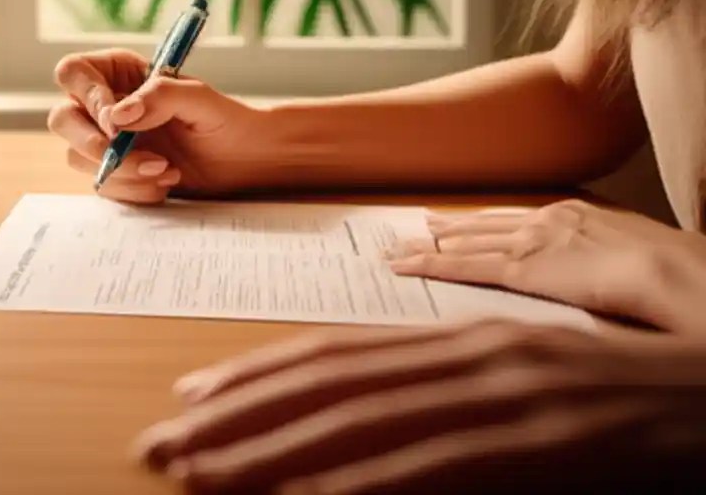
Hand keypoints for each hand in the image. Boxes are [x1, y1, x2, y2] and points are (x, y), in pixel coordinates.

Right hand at [48, 49, 272, 203]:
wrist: (245, 161)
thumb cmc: (227, 120)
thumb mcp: (201, 99)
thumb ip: (162, 96)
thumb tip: (119, 115)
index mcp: (120, 73)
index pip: (74, 73)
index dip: (87, 96)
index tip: (117, 121)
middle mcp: (106, 106)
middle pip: (62, 119)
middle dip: (92, 142)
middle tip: (124, 153)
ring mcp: (107, 142)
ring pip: (78, 157)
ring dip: (119, 170)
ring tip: (164, 169)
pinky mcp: (117, 174)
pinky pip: (103, 186)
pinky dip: (132, 189)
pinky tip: (165, 183)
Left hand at [134, 321, 705, 493]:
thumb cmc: (652, 366)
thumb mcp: (544, 357)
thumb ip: (465, 364)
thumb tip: (387, 384)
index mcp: (467, 335)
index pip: (335, 353)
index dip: (257, 374)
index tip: (193, 394)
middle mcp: (473, 354)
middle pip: (327, 385)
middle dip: (234, 416)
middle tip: (161, 443)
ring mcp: (508, 396)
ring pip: (361, 424)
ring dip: (270, 453)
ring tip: (200, 473)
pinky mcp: (546, 442)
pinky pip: (436, 468)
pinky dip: (362, 486)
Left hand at [385, 199, 705, 335]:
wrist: (671, 270)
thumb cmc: (671, 268)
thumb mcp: (638, 252)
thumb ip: (609, 256)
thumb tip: (610, 270)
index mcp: (575, 214)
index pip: (518, 219)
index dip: (488, 222)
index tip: (467, 221)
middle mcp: (545, 221)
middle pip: (485, 226)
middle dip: (450, 229)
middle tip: (420, 227)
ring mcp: (530, 243)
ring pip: (465, 244)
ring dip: (429, 248)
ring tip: (399, 249)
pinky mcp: (520, 271)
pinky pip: (462, 269)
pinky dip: (429, 267)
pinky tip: (404, 268)